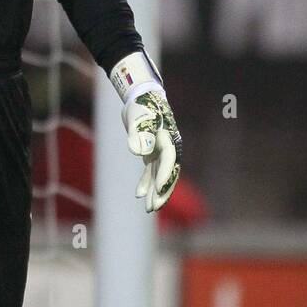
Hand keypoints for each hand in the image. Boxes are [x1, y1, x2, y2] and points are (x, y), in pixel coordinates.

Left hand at [122, 89, 181, 211]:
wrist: (141, 97)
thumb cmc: (140, 106)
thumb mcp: (137, 118)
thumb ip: (138, 134)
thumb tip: (139, 151)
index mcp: (167, 137)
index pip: (168, 159)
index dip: (164, 175)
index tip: (158, 189)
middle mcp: (168, 146)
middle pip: (168, 172)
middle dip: (162, 191)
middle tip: (154, 207)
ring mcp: (161, 151)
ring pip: (161, 175)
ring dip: (155, 192)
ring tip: (149, 209)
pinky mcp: (152, 152)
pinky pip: (151, 171)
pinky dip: (146, 182)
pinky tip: (139, 195)